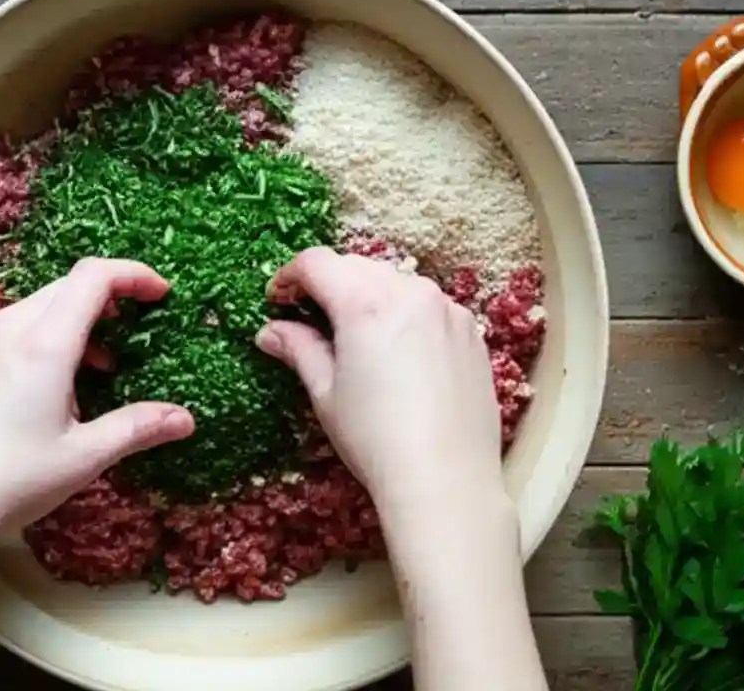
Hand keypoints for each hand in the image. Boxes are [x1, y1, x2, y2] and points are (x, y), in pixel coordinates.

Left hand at [0, 258, 194, 544]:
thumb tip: (186, 419)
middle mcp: (8, 329)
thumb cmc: (11, 481)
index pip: (94, 277)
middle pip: (68, 287)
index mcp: (43, 343)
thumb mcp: (84, 456)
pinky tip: (55, 386)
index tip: (162, 293)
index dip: (134, 274)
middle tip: (141, 331)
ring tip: (103, 368)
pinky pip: (15, 329)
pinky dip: (49, 338)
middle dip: (111, 299)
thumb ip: (137, 428)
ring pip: (40, 307)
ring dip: (79, 322)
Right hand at [257, 247, 503, 513]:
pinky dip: (406, 314)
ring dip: (369, 295)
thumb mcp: (326, 393)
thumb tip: (271, 332)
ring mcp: (448, 311)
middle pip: (358, 267)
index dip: (289, 276)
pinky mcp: (471, 333)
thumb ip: (299, 349)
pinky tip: (398, 352)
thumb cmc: (376, 439)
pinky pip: (430, 307)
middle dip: (329, 284)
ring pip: (397, 282)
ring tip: (355, 336)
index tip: (277, 299)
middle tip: (309, 316)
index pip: (318, 263)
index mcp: (366, 302)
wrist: (446, 479)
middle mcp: (411, 293)